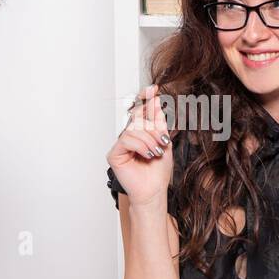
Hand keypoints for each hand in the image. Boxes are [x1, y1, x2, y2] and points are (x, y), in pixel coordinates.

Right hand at [106, 83, 173, 209]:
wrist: (154, 190)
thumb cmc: (158, 171)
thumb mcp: (164, 141)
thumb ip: (158, 122)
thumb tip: (156, 100)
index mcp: (141, 133)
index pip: (141, 112)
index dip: (146, 99)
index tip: (153, 88)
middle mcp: (129, 137)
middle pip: (137, 118)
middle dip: (153, 128)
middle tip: (163, 141)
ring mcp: (120, 145)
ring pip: (133, 129)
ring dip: (149, 139)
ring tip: (156, 151)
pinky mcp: (114, 154)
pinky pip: (126, 140)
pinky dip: (140, 145)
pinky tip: (148, 154)